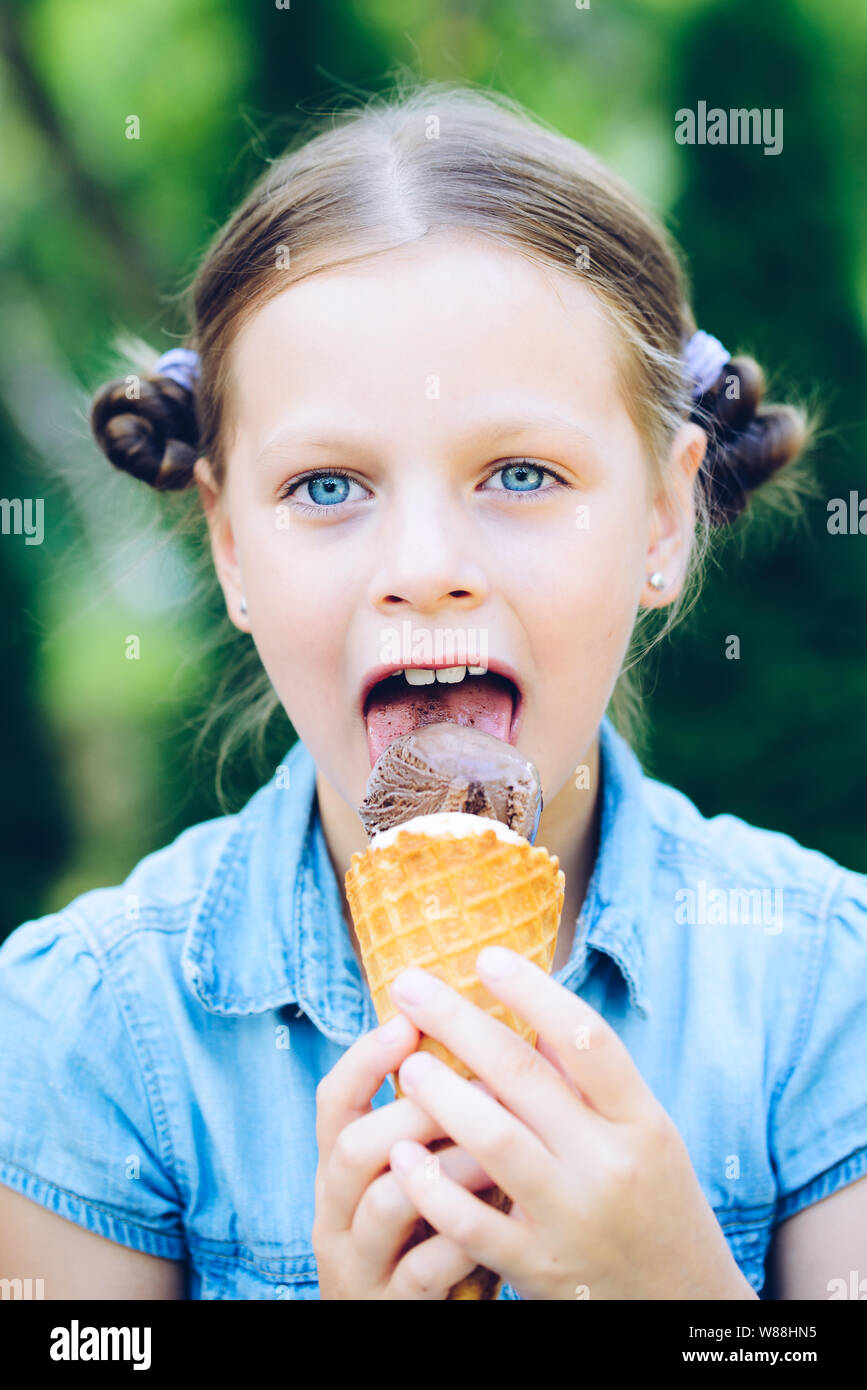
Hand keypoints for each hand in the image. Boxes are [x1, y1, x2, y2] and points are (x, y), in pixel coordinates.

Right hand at [312, 1011, 498, 1298]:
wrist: (420, 1324)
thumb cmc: (430, 1237)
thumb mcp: (417, 1175)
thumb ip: (434, 1122)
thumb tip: (487, 1035)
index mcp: (341, 1172)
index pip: (333, 1100)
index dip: (364, 1058)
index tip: (407, 1020)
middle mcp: (337, 1214)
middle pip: (354, 1146)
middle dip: (415, 1111)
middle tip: (479, 1088)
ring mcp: (360, 1265)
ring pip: (386, 1202)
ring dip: (446, 1168)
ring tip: (497, 1151)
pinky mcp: (393, 1309)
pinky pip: (423, 1270)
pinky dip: (463, 1238)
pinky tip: (501, 1217)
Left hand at [385, 948, 757, 1299]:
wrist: (683, 1307)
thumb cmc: (654, 1204)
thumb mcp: (646, 1136)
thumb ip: (592, 1082)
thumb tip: (535, 1010)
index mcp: (643, 1123)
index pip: (588, 1040)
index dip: (535, 993)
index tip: (486, 957)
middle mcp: (611, 1165)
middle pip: (525, 1078)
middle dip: (459, 1023)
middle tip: (410, 985)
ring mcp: (573, 1219)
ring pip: (493, 1143)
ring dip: (441, 1096)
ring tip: (408, 1065)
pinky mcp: (540, 1269)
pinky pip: (473, 1223)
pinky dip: (432, 1187)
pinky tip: (401, 1156)